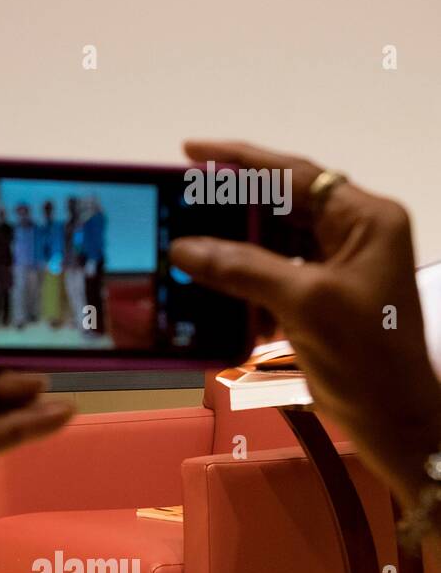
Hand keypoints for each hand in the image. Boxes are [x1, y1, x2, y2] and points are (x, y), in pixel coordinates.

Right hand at [169, 139, 440, 508]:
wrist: (393, 420)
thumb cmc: (367, 357)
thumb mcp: (305, 303)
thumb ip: (243, 268)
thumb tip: (183, 247)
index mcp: (365, 220)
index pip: (296, 174)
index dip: (241, 159)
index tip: (190, 152)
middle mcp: (353, 233)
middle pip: (280, 203)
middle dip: (229, 204)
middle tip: (179, 201)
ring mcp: (336, 266)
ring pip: (271, 239)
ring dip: (229, 244)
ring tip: (183, 240)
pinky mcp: (319, 297)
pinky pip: (270, 273)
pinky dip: (239, 279)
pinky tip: (206, 285)